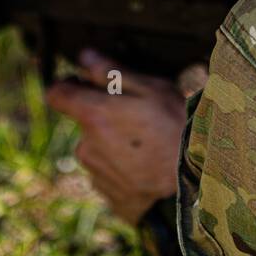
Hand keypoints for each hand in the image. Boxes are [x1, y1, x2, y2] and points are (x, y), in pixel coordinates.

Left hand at [45, 49, 186, 224]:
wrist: (199, 180)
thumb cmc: (177, 127)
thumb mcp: (151, 88)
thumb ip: (112, 71)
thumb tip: (84, 57)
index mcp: (93, 116)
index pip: (56, 95)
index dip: (68, 85)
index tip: (83, 83)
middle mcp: (87, 147)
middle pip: (84, 124)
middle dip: (103, 118)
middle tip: (139, 118)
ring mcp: (99, 176)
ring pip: (98, 152)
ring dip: (114, 146)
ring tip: (150, 145)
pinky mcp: (113, 199)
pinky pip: (112, 177)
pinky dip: (125, 171)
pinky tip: (151, 167)